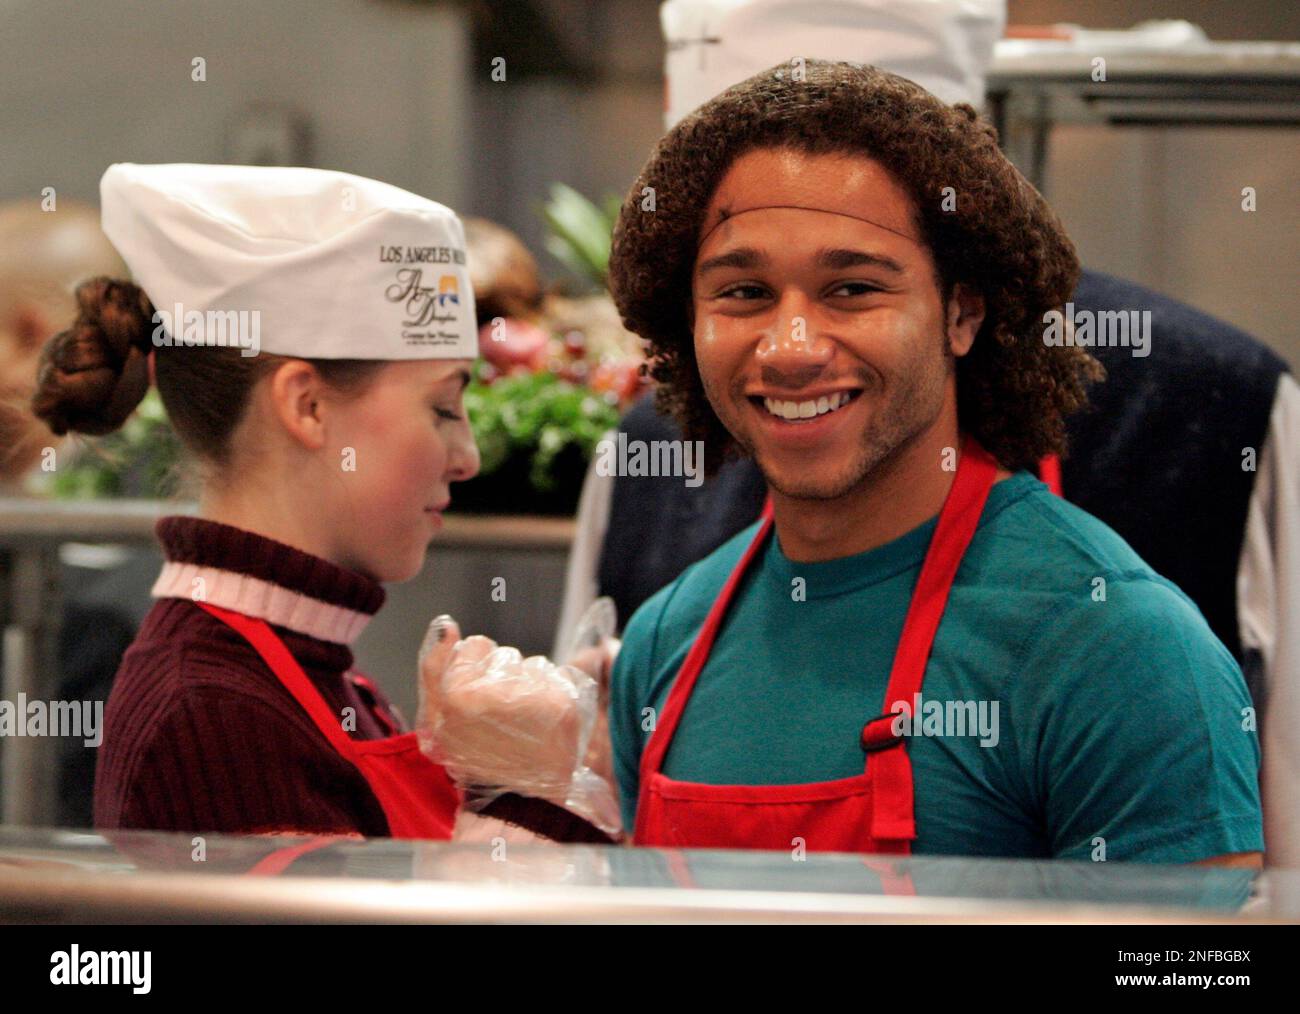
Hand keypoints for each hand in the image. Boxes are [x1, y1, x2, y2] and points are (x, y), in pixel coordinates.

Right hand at [417, 616, 594, 801]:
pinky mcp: (564, 704)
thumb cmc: (473, 758)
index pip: (477, 645)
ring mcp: (534, 695)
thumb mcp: (436, 720)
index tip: (480, 699)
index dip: (478, 670)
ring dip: (531, 685)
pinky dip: (554, 694)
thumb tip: (447, 624)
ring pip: (535, 665)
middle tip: (503, 717)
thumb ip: (434, 667)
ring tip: (525, 722)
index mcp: (460, 691)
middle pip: (507, 656)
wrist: (516, 800)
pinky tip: (545, 722)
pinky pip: (560, 676)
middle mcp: (497, 689)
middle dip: (505, 679)